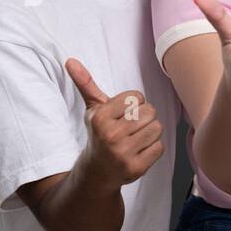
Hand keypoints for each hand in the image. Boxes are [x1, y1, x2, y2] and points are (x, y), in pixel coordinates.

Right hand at [65, 58, 164, 189]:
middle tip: (131, 127)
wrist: (98, 170)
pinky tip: (139, 151)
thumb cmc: (100, 133)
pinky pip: (159, 147)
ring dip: (151, 132)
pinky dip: (153, 148)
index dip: (134, 104)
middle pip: (150, 111)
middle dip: (144, 117)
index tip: (123, 114)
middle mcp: (110, 135)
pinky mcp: (136, 168)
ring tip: (136, 138)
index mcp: (101, 117)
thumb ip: (86, 84)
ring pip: (157, 128)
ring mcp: (123, 153)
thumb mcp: (93, 109)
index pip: (137, 97)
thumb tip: (70, 60)